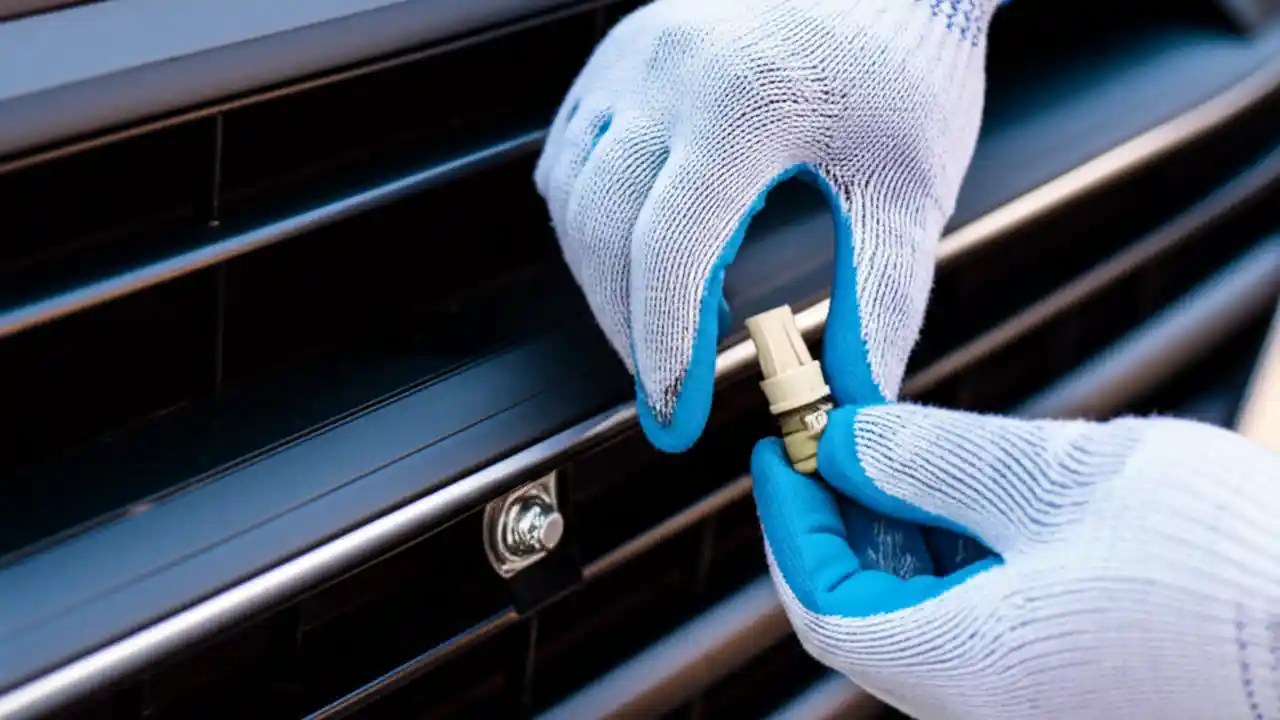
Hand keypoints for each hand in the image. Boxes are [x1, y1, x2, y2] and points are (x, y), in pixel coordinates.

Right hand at [534, 0, 996, 450]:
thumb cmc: (906, 67)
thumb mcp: (908, 189)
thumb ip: (880, 300)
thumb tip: (854, 397)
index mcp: (746, 101)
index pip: (672, 250)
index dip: (665, 348)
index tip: (675, 416)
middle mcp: (670, 71)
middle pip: (603, 232)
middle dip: (627, 328)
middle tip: (665, 388)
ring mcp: (634, 58)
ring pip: (572, 198)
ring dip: (601, 279)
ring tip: (655, 326)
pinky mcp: (620, 58)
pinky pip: (571, 156)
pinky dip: (589, 222)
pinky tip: (635, 253)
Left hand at [753, 403, 1279, 718]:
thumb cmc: (1219, 572)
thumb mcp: (1053, 484)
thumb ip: (930, 460)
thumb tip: (846, 441)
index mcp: (957, 666)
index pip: (821, 602)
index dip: (789, 520)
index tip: (781, 449)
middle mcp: (984, 705)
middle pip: (870, 608)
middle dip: (848, 514)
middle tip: (846, 432)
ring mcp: (1034, 702)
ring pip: (930, 612)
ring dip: (909, 528)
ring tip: (914, 448)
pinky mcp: (1078, 686)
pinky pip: (989, 622)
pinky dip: (969, 556)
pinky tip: (985, 496)